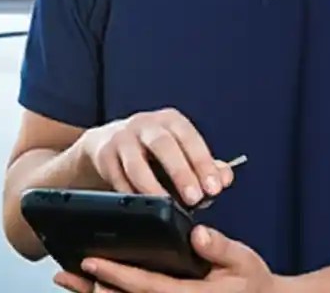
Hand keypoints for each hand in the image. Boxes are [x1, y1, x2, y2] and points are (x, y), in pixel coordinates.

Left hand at [51, 225, 290, 292]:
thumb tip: (198, 235)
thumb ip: (221, 248)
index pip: (145, 286)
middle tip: (63, 273)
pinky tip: (91, 285)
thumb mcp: (244, 261)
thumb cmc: (252, 282)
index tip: (92, 262)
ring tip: (66, 278)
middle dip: (91, 289)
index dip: (116, 276)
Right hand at [78, 108, 233, 206]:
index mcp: (170, 121)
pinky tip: (143, 206)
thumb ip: (205, 165)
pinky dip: (131, 193)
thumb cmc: (153, 151)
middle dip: (181, 172)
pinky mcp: (105, 154)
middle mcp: (146, 125)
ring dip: (153, 186)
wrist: (108, 142)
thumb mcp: (180, 151)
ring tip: (167, 206)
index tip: (214, 187)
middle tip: (195, 198)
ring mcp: (123, 138)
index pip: (190, 137)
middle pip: (163, 145)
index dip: (203, 163)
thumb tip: (224, 178)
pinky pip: (117, 177)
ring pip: (136, 162)